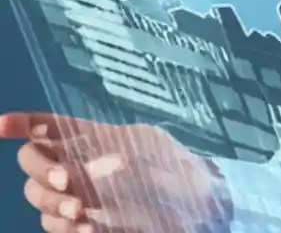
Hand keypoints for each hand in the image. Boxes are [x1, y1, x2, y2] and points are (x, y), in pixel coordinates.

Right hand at [0, 112, 224, 231]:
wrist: (196, 206)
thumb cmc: (177, 168)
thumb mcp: (156, 150)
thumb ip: (124, 151)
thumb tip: (97, 164)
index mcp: (93, 138)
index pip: (50, 126)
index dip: (23, 123)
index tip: (2, 126)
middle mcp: (76, 165)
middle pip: (31, 161)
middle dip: (41, 169)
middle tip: (66, 181)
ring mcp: (75, 195)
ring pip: (37, 196)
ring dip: (52, 202)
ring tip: (82, 210)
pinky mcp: (80, 224)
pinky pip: (54, 225)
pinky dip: (64, 226)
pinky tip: (89, 227)